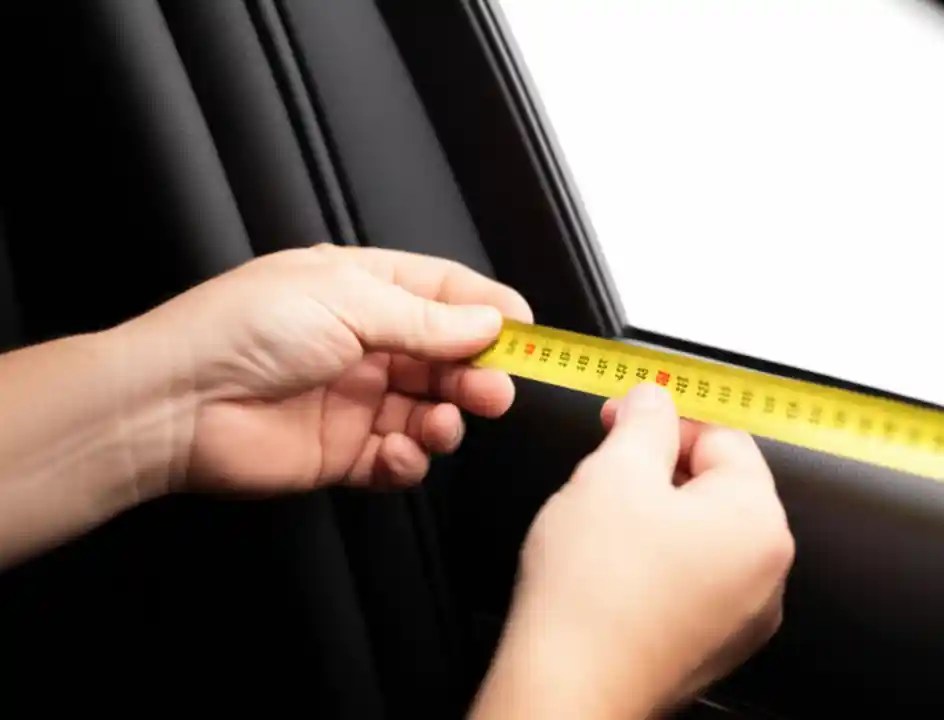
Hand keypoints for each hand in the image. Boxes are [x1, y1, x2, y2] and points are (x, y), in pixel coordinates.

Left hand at [115, 243, 530, 496]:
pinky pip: (399, 459)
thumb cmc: (242, 331)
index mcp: (362, 289)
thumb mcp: (347, 301)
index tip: (527, 331)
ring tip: (445, 423)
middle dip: (478, 372)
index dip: (489, 310)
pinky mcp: (343, 453)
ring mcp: (355, 399)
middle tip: (496, 388)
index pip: (445, 294)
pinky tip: (401, 452)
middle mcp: (364, 342)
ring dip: (449, 418)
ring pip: (431, 410)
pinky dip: (411, 459)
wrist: (174, 404)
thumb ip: (426, 319)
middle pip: (447, 357)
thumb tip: (489, 321)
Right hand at [470, 383, 794, 718]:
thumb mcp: (613, 472)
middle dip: (658, 470)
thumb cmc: (593, 597)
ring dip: (654, 517)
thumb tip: (655, 399)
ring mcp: (743, 614)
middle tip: (603, 474)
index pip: (722, 436)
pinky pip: (690, 580)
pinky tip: (612, 572)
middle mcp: (766, 571)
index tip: (624, 418)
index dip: (665, 419)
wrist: (567, 690)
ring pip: (700, 533)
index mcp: (759, 520)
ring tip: (601, 530)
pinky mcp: (712, 644)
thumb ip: (644, 420)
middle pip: (716, 485)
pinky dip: (655, 564)